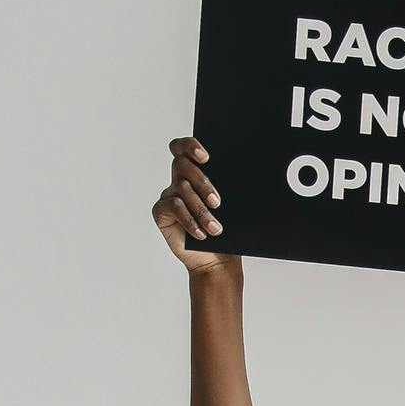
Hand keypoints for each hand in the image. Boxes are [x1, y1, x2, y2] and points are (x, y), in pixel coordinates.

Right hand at [152, 137, 234, 276]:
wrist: (218, 259)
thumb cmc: (227, 232)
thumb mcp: (233, 208)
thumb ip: (229, 187)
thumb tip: (243, 172)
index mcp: (196, 172)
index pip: (184, 148)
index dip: (190, 146)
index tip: (206, 157)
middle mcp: (180, 180)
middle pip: (182, 165)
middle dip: (201, 181)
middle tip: (217, 201)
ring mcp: (170, 195)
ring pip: (182, 188)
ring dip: (201, 209)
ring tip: (216, 228)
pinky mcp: (161, 211)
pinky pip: (174, 206)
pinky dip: (189, 220)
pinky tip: (201, 234)